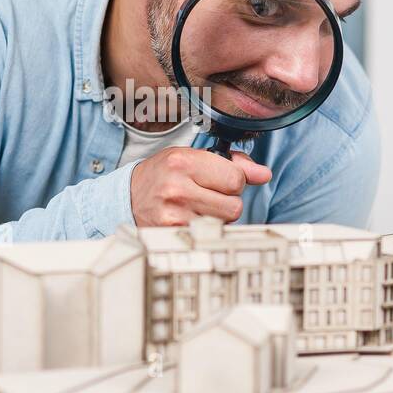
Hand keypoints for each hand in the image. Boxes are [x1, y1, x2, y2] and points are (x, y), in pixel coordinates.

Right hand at [130, 147, 271, 226]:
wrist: (128, 197)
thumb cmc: (163, 173)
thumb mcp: (193, 157)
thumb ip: (233, 163)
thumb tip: (264, 174)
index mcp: (183, 162)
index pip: (236, 179)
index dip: (234, 180)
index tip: (220, 179)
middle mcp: (177, 189)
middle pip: (235, 205)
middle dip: (229, 200)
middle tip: (209, 194)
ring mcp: (175, 216)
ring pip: (225, 222)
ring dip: (219, 215)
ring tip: (199, 205)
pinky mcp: (174, 234)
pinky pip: (210, 234)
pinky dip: (207, 227)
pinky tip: (191, 217)